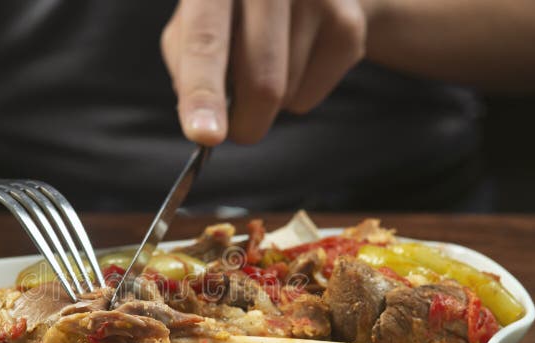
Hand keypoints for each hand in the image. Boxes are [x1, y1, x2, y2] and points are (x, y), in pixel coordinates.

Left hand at [161, 0, 366, 145]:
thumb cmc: (229, 15)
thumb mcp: (190, 25)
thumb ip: (186, 67)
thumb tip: (205, 121)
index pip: (205, 42)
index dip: (203, 92)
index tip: (205, 135)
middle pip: (263, 84)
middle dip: (246, 124)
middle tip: (236, 129)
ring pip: (286, 94)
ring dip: (269, 100)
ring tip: (268, 60)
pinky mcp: (348, 23)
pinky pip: (310, 96)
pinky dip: (296, 95)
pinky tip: (295, 60)